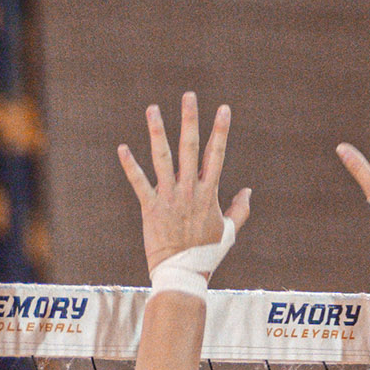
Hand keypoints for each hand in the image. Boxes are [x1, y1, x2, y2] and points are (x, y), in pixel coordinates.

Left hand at [118, 93, 251, 276]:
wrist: (182, 273)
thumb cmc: (207, 254)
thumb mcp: (229, 232)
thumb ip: (240, 210)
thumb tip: (248, 191)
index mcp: (209, 193)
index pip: (217, 154)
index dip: (221, 130)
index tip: (223, 109)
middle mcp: (190, 190)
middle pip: (191, 147)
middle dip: (190, 120)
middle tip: (188, 95)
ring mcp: (169, 197)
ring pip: (163, 158)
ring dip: (157, 132)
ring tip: (153, 109)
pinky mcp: (150, 208)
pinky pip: (139, 182)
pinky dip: (130, 165)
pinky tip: (122, 148)